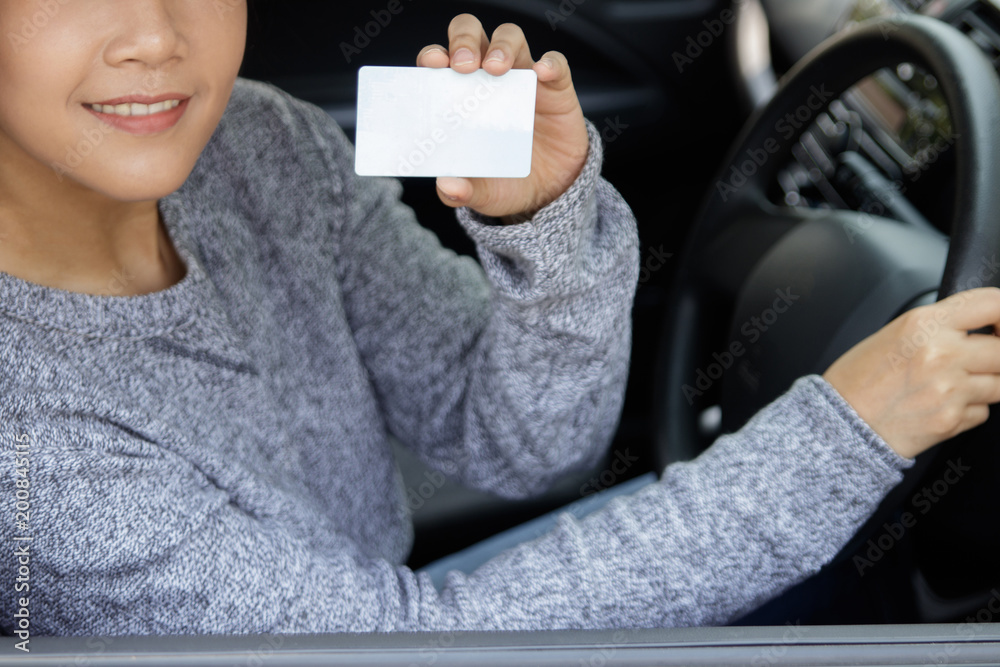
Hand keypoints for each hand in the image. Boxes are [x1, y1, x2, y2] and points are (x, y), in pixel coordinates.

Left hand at [416, 14, 588, 220]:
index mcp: (460, 96)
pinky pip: (555, 64)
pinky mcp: (556, 88)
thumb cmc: (506, 182)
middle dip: (463, 41)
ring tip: (496, 68)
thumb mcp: (482, 193)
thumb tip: (446, 185)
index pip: (441, 62)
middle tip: (463, 66)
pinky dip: (549, 63)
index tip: (431, 66)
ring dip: (501, 45)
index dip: (433, 56)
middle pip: (471, 35)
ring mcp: (523, 78)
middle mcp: (488, 78)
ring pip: (510, 38)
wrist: (551, 194)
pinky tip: (542, 72)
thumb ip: (461, 192)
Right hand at [823, 287, 999, 458]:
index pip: (992, 304)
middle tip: (981, 361)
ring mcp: (950, 389)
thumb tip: (980, 328)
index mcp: (923, 324)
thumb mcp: (893, 333)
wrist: (838, 423)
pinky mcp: (952, 420)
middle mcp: (941, 353)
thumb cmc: (857, 380)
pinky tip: (941, 406)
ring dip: (986, 385)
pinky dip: (970, 410)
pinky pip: (983, 412)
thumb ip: (939, 326)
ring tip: (954, 387)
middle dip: (996, 356)